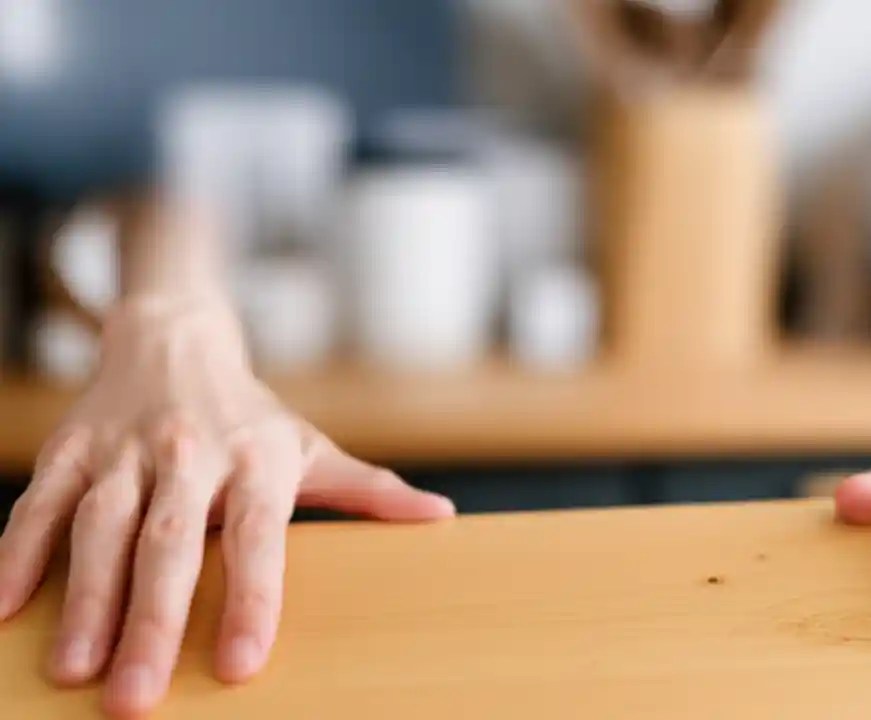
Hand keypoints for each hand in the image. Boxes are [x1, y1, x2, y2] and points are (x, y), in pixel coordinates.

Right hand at [0, 298, 454, 716]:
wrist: (175, 338)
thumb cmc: (250, 416)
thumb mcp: (310, 446)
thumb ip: (366, 490)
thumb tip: (440, 517)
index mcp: (256, 460)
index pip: (257, 537)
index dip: (253, 598)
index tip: (243, 665)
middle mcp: (188, 454)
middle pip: (168, 544)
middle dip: (152, 622)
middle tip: (136, 698)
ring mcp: (123, 450)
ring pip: (98, 527)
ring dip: (83, 600)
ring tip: (72, 670)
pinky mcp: (70, 449)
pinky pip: (38, 505)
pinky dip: (17, 554)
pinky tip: (3, 610)